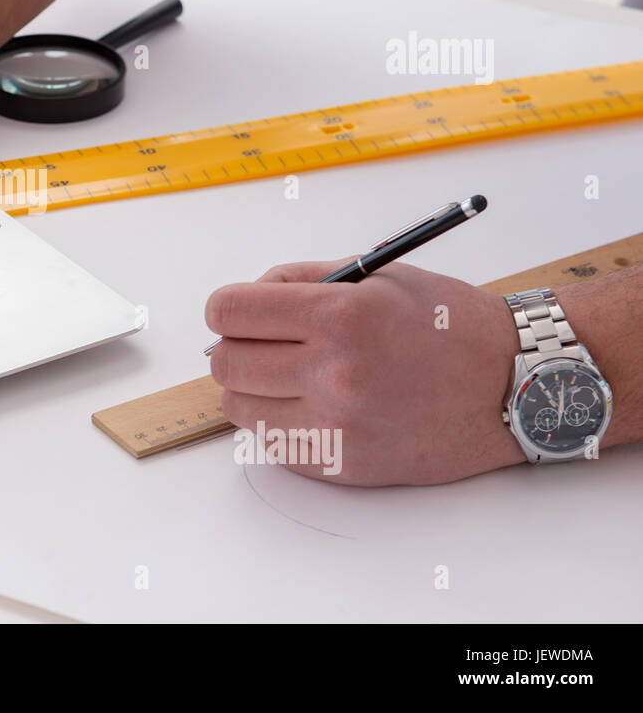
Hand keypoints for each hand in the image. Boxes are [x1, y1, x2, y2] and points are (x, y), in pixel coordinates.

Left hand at [205, 261, 526, 485]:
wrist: (513, 385)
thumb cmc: (448, 324)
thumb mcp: (376, 276)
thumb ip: (301, 281)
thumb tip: (244, 300)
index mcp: (340, 314)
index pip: (230, 311)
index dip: (227, 309)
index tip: (239, 313)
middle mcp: (334, 371)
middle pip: (225, 363)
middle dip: (236, 348)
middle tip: (264, 345)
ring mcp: (337, 423)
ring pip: (238, 408)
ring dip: (251, 389)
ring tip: (288, 377)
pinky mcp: (343, 464)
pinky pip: (273, 445)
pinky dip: (278, 424)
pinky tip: (311, 406)